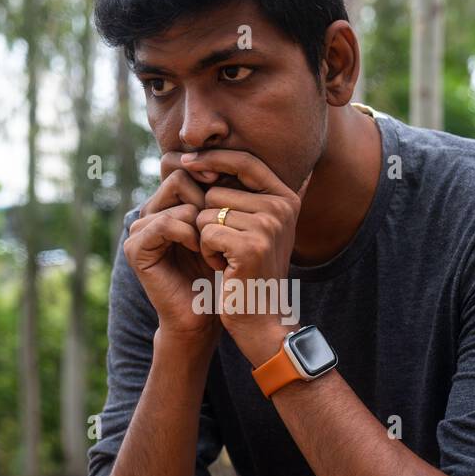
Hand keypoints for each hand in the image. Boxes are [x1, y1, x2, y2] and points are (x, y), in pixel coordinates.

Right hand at [123, 152, 222, 345]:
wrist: (205, 313)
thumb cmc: (222, 272)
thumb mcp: (227, 227)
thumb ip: (225, 195)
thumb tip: (243, 157)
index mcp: (168, 203)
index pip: (184, 166)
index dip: (210, 171)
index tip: (235, 190)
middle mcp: (150, 210)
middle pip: (180, 174)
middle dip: (208, 196)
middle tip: (222, 224)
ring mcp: (139, 227)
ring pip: (176, 193)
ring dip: (202, 217)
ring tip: (212, 243)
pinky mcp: (135, 247)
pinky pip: (165, 222)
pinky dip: (188, 233)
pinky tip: (200, 250)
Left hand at [181, 149, 313, 364]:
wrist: (260, 318)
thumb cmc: (251, 271)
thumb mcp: (257, 227)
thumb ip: (244, 193)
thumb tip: (209, 157)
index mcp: (287, 198)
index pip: (246, 160)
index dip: (214, 157)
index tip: (187, 160)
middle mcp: (282, 207)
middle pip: (217, 190)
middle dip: (210, 218)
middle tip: (228, 246)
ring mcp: (268, 226)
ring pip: (207, 212)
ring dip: (207, 237)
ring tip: (227, 257)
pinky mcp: (250, 246)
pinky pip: (206, 232)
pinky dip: (207, 251)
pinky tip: (223, 267)